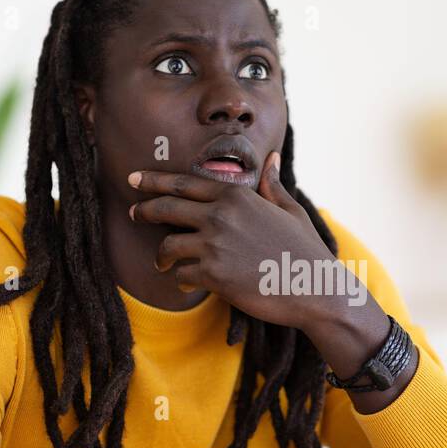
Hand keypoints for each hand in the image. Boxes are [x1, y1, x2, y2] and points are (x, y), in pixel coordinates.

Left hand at [127, 153, 336, 328]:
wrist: (313, 289)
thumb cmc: (304, 251)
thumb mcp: (291, 211)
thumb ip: (273, 185)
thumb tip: (271, 158)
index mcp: (237, 196)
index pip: (184, 183)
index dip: (155, 181)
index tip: (135, 180)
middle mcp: (220, 216)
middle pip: (166, 208)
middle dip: (144, 210)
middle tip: (133, 214)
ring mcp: (214, 245)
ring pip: (168, 246)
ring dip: (162, 257)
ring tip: (162, 265)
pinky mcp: (213, 275)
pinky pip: (182, 275)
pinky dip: (181, 280)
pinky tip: (186, 282)